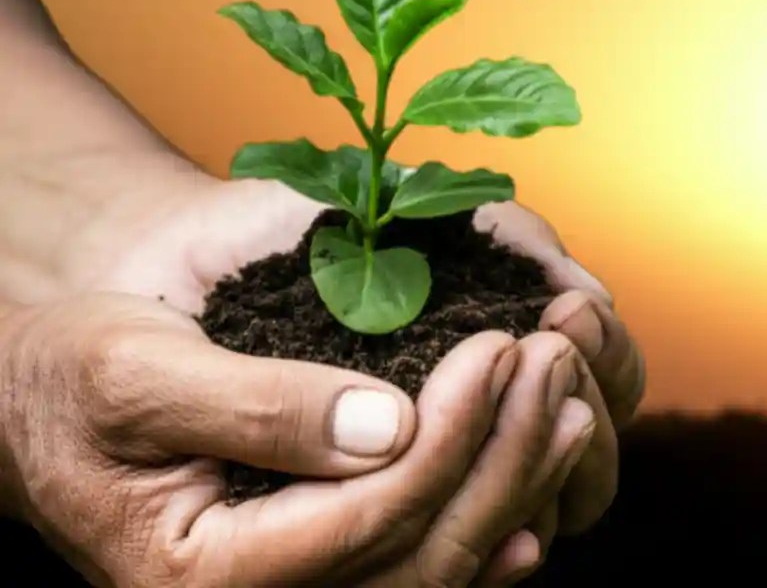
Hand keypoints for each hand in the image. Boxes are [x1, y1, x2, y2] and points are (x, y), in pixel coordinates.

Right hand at [0, 292, 597, 585]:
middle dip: (504, 457)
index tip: (500, 350)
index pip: (370, 517)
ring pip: (438, 566)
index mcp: (208, 576)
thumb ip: (257, 405)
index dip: (450, 434)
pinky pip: (420, 566)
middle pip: (423, 553)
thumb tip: (387, 426)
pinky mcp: (320, 566)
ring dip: (515, 485)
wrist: (47, 406)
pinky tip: (541, 485)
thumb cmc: (76, 380)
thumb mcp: (139, 373)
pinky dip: (489, 526)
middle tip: (554, 366)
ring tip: (567, 405)